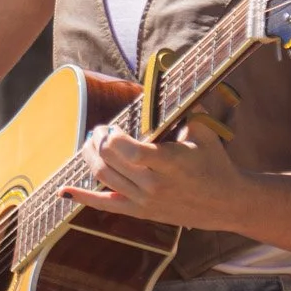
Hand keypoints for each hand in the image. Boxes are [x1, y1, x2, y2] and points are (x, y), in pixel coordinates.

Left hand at [60, 115, 245, 229]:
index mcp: (169, 162)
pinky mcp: (140, 212)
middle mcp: (154, 184)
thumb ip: (185, 107)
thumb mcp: (204, 131)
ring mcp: (145, 201)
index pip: (128, 151)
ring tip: (90, 144)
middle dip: (98, 141)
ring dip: (90, 158)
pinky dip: (83, 198)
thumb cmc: (215, 162)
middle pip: (110, 162)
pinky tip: (64, 191)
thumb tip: (167, 78)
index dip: (112, 137)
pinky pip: (106, 206)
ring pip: (104, 179)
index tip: (112, 126)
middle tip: (99, 130)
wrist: (226, 202)